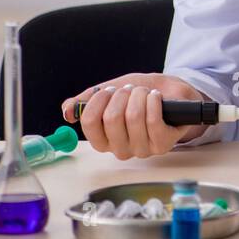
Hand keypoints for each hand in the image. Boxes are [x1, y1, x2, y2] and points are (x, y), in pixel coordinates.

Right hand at [61, 73, 208, 160]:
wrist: (171, 94)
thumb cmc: (140, 95)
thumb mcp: (111, 92)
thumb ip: (87, 100)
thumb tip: (66, 111)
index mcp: (104, 139)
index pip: (89, 124)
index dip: (97, 101)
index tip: (107, 90)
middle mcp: (120, 149)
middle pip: (112, 119)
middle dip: (122, 95)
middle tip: (130, 89)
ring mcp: (142, 149)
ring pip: (134, 118)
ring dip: (140, 96)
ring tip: (145, 92)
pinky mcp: (162, 144)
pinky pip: (153, 121)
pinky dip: (154, 102)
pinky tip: (156, 96)